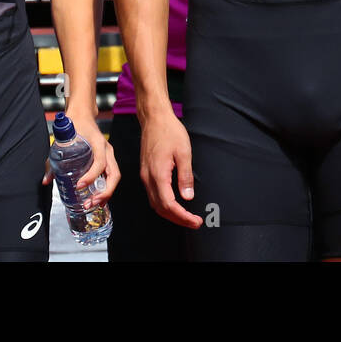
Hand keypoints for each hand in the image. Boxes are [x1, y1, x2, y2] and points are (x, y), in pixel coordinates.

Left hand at [42, 109, 119, 205]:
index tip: (79, 185)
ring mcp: (109, 155)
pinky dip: (106, 188)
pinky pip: (111, 176)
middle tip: (90, 202)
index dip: (91, 176)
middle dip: (104, 191)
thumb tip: (46, 181)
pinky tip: (97, 197)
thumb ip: (52, 162)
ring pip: (114, 177)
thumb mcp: (61, 142)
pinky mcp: (107, 159)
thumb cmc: (73, 127)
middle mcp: (107, 150)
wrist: (82, 116)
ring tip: (93, 204)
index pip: (100, 162)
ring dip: (106, 193)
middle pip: (114, 174)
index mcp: (98, 143)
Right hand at [139, 111, 202, 228]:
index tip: (195, 221)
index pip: (169, 205)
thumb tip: (188, 197)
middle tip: (194, 223)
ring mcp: (145, 176)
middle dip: (178, 219)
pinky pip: (153, 195)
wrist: (154, 118)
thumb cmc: (169, 131)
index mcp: (158, 175)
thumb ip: (185, 176)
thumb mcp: (184, 152)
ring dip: (170, 213)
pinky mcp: (145, 172)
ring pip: (155, 203)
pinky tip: (175, 203)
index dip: (183, 216)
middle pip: (160, 209)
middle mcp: (148, 178)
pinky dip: (164, 204)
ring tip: (186, 217)